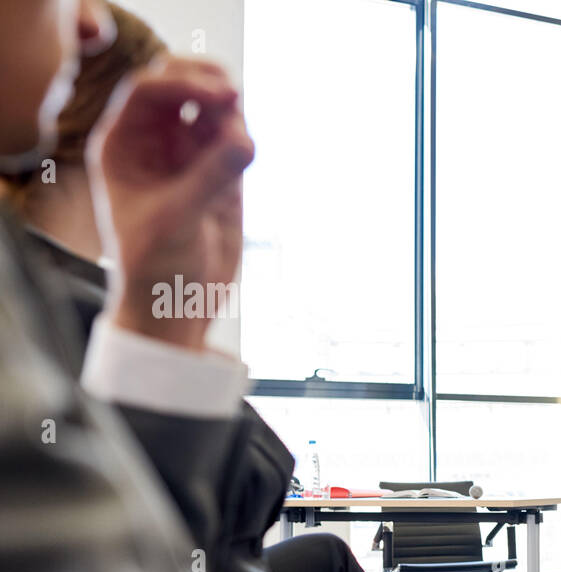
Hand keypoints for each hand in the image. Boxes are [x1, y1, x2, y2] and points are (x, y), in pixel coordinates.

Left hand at [87, 56, 254, 350]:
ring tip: (241, 147)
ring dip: (230, 113)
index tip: (220, 96)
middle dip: (207, 84)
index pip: (150, 91)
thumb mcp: (176, 220)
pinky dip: (243, 138)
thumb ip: (210, 177)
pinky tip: (246, 155)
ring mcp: (187, 159)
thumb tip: (246, 141)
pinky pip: (233, 139)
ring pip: (211, 110)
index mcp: (122, 146)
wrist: (176, 306)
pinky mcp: (219, 177)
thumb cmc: (155, 268)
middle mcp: (153, 145)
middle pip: (180, 87)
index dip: (184, 83)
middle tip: (233, 97)